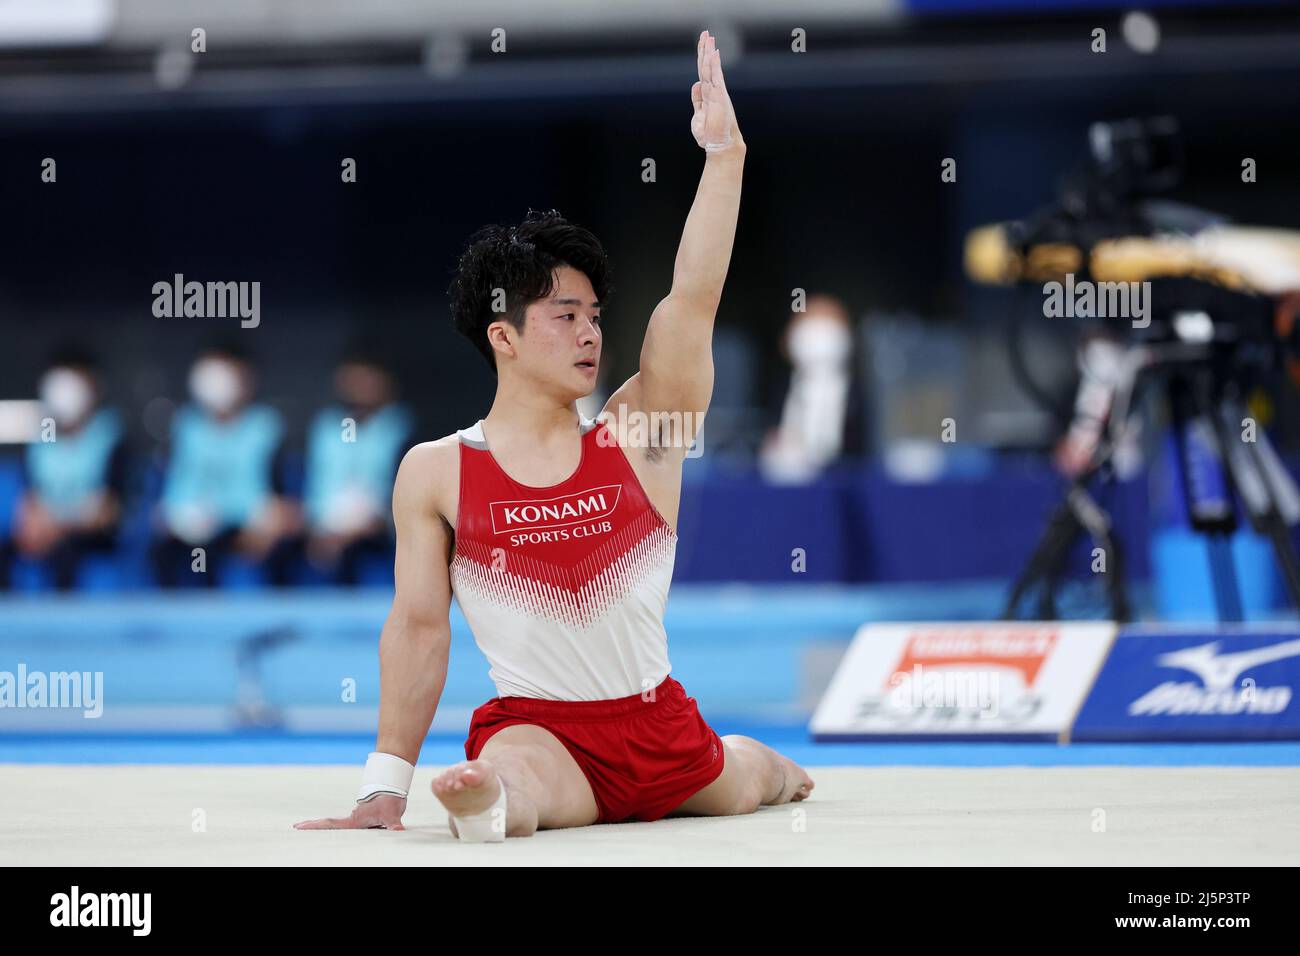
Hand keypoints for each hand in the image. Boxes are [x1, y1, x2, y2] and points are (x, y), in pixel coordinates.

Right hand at [294, 792, 406, 830]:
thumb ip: (393, 824)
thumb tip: (398, 832)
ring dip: (326, 828)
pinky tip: (341, 836)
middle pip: (330, 824)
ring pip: (340, 826)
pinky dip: (344, 830)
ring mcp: (358, 818)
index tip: (298, 825)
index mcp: (355, 820)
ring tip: (307, 829)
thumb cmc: (390, 800)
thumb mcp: (392, 813)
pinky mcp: (365, 818)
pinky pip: (353, 827)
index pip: (332, 824)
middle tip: (296, 826)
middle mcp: (353, 819)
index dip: (315, 826)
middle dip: (314, 826)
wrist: (394, 786)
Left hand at [690, 30, 741, 153]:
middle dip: (705, 49)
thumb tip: (696, 84)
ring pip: (711, 68)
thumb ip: (697, 99)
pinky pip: (716, 77)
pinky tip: (714, 53)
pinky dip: (715, 65)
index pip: (703, 72)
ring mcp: (717, 92)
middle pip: (707, 66)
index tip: (702, 44)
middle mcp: (713, 90)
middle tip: (705, 33)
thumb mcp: (698, 114)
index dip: (702, 58)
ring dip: (709, 52)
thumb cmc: (709, 133)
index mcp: (708, 94)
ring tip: (709, 38)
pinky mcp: (720, 96)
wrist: (719, 144)